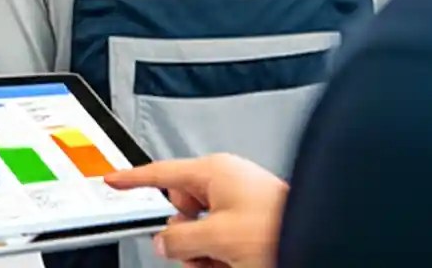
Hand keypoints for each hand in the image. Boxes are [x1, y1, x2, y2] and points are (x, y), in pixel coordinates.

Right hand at [105, 154, 287, 267]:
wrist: (317, 237)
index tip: (113, 180)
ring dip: (204, 254)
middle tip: (199, 254)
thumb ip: (180, 239)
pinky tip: (233, 264)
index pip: (161, 173)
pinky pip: (218, 239)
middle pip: (180, 211)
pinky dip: (219, 256)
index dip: (133, 179)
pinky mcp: (248, 221)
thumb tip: (164, 241)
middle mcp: (225, 183)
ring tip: (225, 263)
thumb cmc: (277, 226)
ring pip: (198, 231)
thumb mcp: (216, 237)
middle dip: (184, 239)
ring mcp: (238, 202)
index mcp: (214, 172)